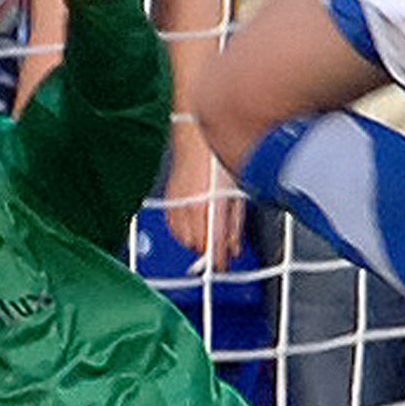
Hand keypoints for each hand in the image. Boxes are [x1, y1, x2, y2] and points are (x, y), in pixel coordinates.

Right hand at [163, 137, 245, 264]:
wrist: (195, 140)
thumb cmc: (217, 161)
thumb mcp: (236, 194)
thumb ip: (234, 224)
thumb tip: (234, 246)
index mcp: (209, 207)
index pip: (213, 245)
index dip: (219, 260)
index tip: (222, 265)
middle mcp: (189, 208)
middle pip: (197, 246)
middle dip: (209, 249)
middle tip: (220, 247)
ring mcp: (176, 205)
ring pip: (183, 239)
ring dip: (196, 240)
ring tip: (208, 232)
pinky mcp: (168, 201)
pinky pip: (173, 228)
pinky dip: (183, 230)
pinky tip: (194, 223)